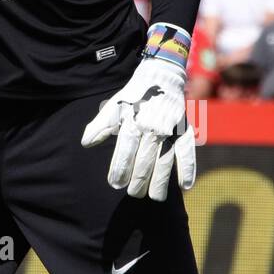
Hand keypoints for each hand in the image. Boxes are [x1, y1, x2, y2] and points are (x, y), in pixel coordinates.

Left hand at [81, 24, 196, 201]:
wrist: (161, 76)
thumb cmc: (133, 96)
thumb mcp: (114, 107)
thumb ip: (100, 126)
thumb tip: (86, 143)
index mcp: (132, 120)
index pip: (125, 149)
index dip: (120, 167)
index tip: (115, 183)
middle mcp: (152, 126)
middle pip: (145, 159)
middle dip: (138, 180)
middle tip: (133, 194)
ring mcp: (170, 129)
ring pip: (165, 160)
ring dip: (160, 181)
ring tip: (154, 197)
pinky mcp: (184, 130)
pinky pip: (188, 152)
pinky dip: (188, 169)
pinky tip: (185, 187)